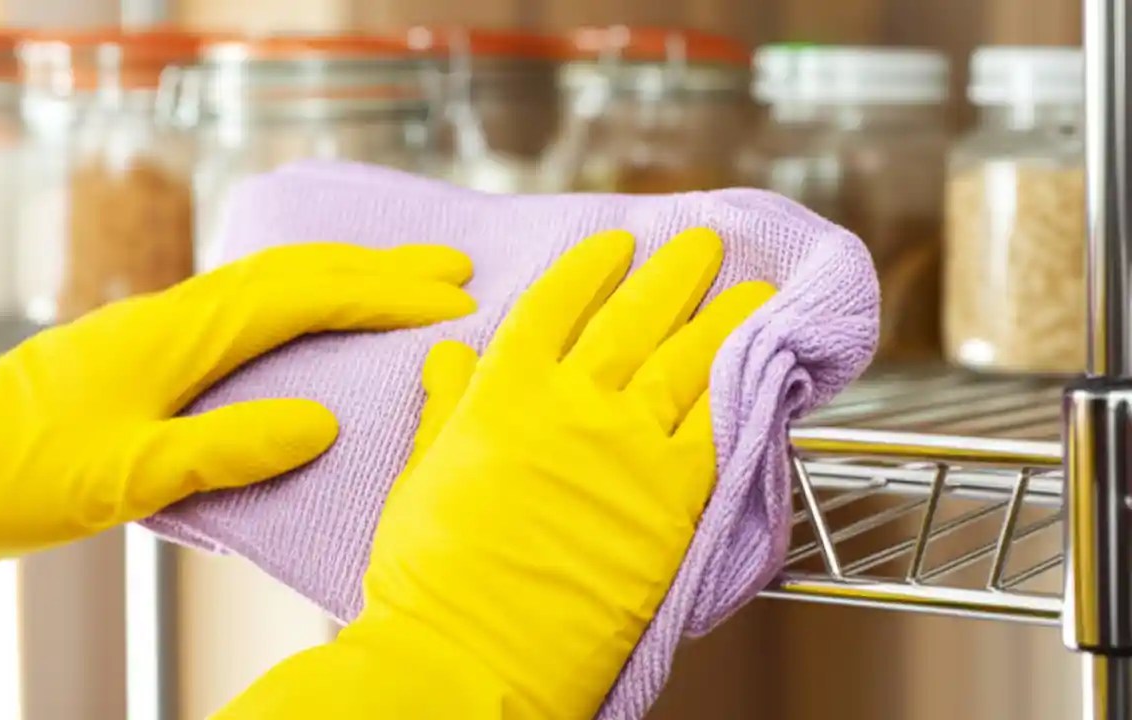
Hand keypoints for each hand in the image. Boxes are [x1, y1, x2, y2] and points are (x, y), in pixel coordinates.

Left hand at [0, 243, 474, 637]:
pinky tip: (318, 317)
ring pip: (274, 282)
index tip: (451, 299)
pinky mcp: (156, 347)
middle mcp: (179, 314)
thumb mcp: (130, 475)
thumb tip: (325, 423)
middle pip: (297, 271)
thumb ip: (227, 449)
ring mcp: (166, 325)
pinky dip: (305, 299)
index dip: (383, 294)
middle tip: (456, 269)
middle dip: (380, 267)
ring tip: (406, 282)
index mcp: (180, 333)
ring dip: (346, 276)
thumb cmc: (28, 473)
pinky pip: (251, 306)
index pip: (303, 297)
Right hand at [217, 228, 772, 718]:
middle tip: (702, 244)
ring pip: (686, 359)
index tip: (615, 245)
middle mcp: (569, 402)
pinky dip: (741, 387)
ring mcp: (625, 445)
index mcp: (501, 392)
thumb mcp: (421, 476)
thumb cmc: (431, 576)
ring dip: (722, 317)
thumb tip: (450, 353)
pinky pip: (715, 423)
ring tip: (750, 287)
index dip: (589, 268)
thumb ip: (447, 408)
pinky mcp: (671, 496)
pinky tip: (760, 365)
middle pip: (633, 317)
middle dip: (671, 273)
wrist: (471, 653)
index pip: (555, 304)